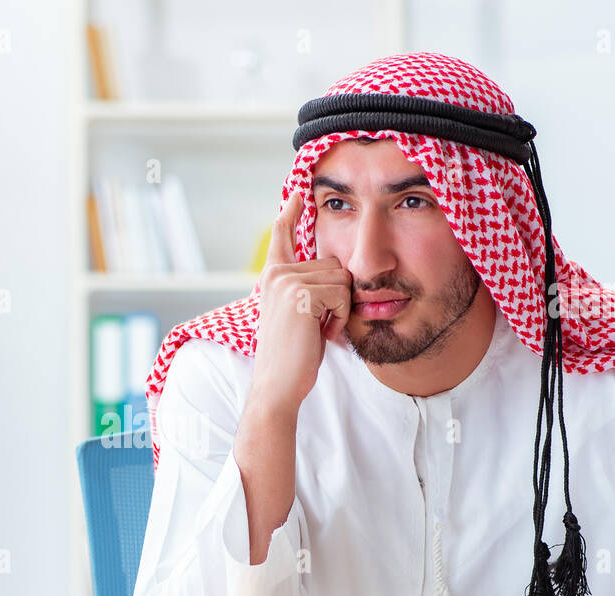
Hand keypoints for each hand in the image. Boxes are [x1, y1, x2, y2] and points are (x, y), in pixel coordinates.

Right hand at [250, 189, 351, 413]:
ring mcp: (286, 281)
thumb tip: (337, 271)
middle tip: (321, 326)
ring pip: (341, 278)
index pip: (282, 235)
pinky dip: (341, 317)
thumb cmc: (293, 356)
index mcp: (273, 277)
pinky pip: (342, 294)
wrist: (278, 385)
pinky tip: (322, 334)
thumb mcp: (299, 315)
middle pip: (334, 263)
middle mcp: (276, 273)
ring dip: (341, 308)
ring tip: (320, 330)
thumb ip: (308, 288)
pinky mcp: (300, 293)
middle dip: (338, 296)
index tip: (299, 192)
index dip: (291, 212)